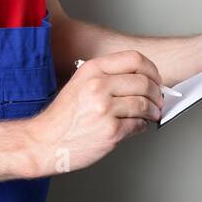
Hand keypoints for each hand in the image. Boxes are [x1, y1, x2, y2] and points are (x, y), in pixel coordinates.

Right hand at [25, 50, 163, 175]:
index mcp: (93, 70)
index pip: (134, 59)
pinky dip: (142, 126)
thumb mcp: (80, 83)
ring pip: (145, 104)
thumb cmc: (62, 117)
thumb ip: (108, 77)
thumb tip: (141, 80)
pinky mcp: (110, 131)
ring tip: (150, 114)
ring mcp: (105, 109)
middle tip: (157, 100)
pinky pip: (139, 125)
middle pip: (144, 82)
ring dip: (153, 111)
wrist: (44, 142)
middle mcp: (98, 86)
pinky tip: (136, 126)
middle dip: (156, 93)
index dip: (151, 69)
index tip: (155, 79)